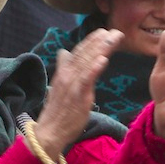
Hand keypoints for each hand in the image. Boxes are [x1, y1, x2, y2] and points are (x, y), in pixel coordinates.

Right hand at [36, 28, 123, 157]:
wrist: (49, 132)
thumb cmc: (57, 112)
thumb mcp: (59, 86)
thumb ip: (64, 68)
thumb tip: (63, 52)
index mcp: (63, 72)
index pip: (78, 52)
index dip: (90, 41)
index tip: (103, 32)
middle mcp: (66, 75)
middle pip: (84, 54)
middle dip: (100, 41)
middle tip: (115, 31)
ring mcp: (71, 85)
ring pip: (87, 62)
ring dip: (100, 49)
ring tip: (113, 38)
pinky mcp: (77, 96)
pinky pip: (86, 80)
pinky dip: (94, 69)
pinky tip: (103, 60)